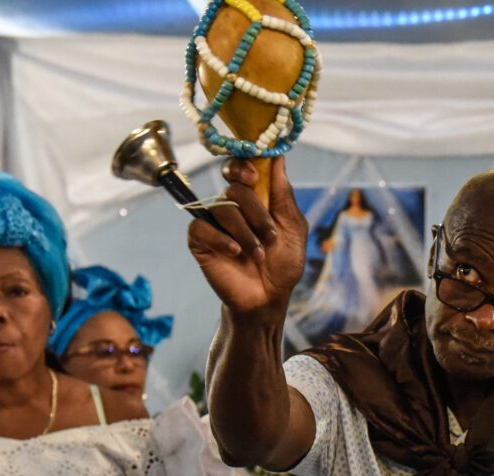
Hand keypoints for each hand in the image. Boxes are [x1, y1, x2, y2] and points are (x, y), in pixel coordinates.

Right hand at [188, 156, 307, 315]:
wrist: (268, 298)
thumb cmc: (283, 264)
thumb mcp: (293, 229)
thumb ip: (284, 196)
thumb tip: (278, 159)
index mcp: (256, 198)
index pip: (242, 168)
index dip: (244, 165)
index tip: (253, 175)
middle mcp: (233, 206)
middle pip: (235, 187)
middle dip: (255, 210)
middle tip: (269, 234)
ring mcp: (215, 222)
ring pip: (223, 209)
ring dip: (245, 233)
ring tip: (258, 255)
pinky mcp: (200, 240)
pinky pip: (201, 227)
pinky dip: (220, 239)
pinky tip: (235, 253)